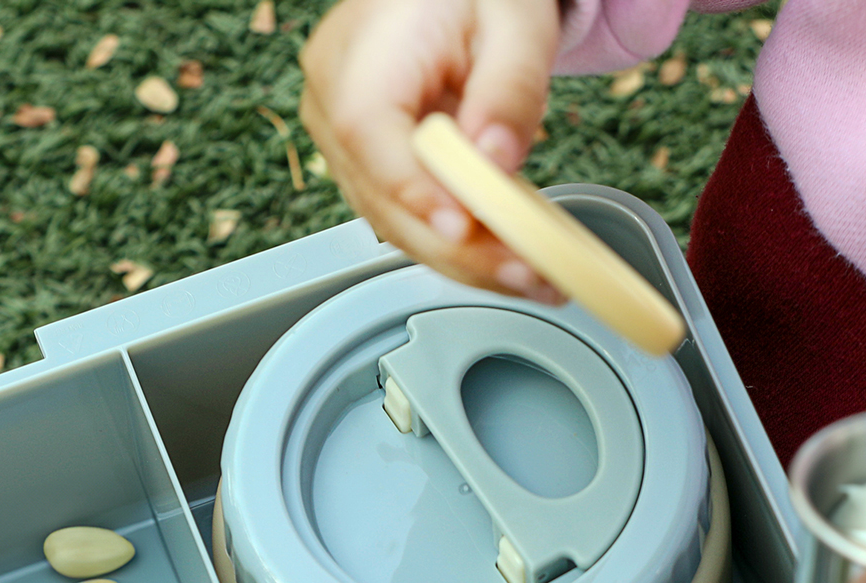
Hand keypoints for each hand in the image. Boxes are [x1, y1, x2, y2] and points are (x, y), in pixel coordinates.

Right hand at [300, 0, 560, 298]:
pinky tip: (506, 259)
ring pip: (398, 225)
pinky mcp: (370, 172)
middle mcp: (332, 106)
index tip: (465, 230)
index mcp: (357, 57)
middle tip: (531, 273)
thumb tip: (496, 159)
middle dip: (462, 250)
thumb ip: (509, 88)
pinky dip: (459, 247)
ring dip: (466, 261)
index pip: (370, 136)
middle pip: (385, 200)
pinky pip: (409, 221)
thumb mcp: (512, 23)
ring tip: (533, 275)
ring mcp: (345, 147)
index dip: (416, 192)